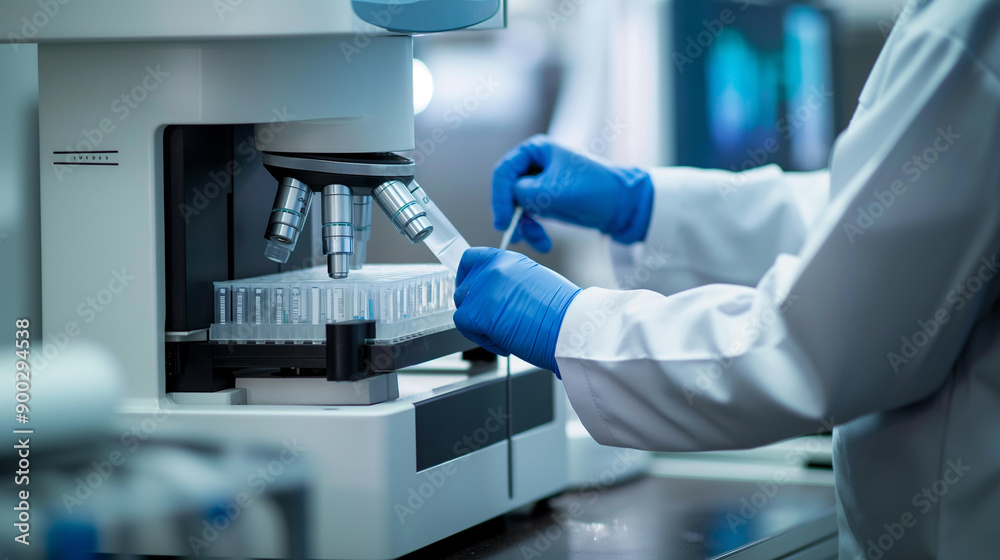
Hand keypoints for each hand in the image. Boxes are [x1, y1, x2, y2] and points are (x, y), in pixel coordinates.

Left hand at [454, 248, 580, 375]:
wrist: (571, 325)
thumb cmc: (562, 310)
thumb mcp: (532, 281)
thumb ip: (507, 281)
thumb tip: (494, 293)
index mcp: (506, 259)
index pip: (470, 260)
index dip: (466, 278)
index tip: (470, 292)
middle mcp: (492, 269)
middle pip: (463, 289)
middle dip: (475, 309)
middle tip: (495, 322)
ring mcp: (482, 289)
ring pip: (463, 309)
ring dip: (479, 325)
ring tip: (506, 332)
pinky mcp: (476, 312)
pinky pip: (465, 326)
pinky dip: (482, 339)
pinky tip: (505, 341)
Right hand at [492, 134, 653, 251]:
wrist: (623, 205)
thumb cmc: (595, 189)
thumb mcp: (556, 190)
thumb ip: (528, 192)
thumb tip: (511, 198)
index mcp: (536, 150)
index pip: (504, 171)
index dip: (499, 197)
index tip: (503, 220)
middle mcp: (534, 164)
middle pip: (507, 190)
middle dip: (512, 215)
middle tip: (516, 235)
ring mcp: (539, 183)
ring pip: (517, 207)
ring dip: (525, 227)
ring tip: (539, 242)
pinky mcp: (545, 201)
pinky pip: (529, 216)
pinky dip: (534, 231)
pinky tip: (545, 244)